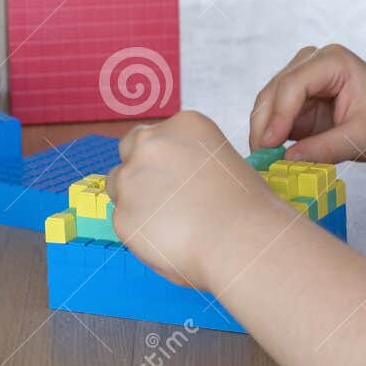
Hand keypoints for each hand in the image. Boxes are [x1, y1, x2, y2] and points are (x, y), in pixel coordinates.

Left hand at [107, 110, 278, 291]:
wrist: (240, 240)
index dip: (167, 157)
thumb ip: (193, 161)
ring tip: (168, 221)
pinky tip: (169, 241)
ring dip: (134, 197)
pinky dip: (140, 230)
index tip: (178, 175)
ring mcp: (132, 178)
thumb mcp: (226, 162)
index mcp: (185, 124)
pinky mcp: (122, 215)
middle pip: (129, 148)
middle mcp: (152, 143)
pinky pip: (124, 221)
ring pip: (118, 184)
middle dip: (140, 167)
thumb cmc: (247, 208)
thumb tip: (180, 178)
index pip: (160, 133)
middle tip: (161, 193)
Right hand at [249, 44, 365, 161]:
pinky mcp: (299, 101)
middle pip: (275, 92)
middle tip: (260, 160)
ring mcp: (303, 81)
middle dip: (265, 126)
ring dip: (264, 132)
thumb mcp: (363, 138)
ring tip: (264, 162)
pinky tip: (271, 157)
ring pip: (269, 104)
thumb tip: (287, 160)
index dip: (278, 115)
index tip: (270, 144)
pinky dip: (270, 137)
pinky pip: (275, 117)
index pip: (294, 84)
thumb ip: (326, 148)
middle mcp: (313, 64)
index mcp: (333, 61)